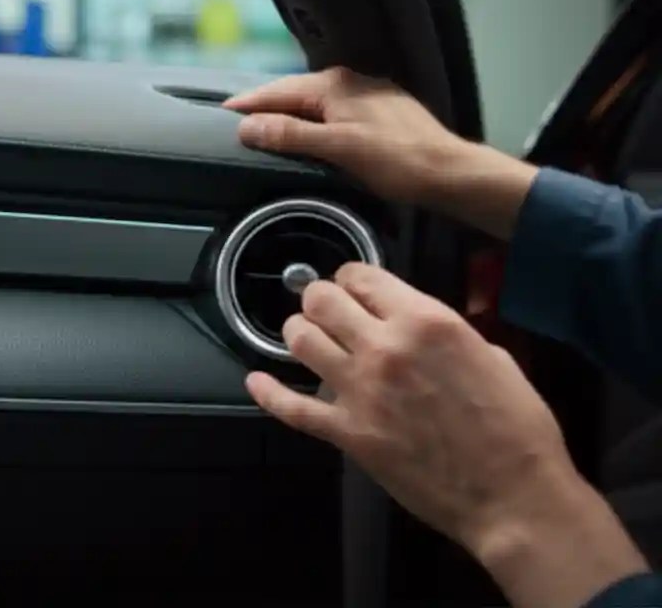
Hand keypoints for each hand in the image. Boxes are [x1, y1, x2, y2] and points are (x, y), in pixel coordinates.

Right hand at [225, 67, 538, 238]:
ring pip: (315, 102)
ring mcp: (367, 95)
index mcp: (335, 85)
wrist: (449, 172)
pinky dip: (312, 120)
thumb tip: (249, 126)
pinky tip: (308, 134)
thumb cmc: (396, 160)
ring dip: (289, 113)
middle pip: (295, 92)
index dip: (249, 102)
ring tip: (266, 126)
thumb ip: (290, 135)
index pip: (278, 90)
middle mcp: (350, 82)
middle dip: (266, 104)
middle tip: (238, 119)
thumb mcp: (337, 148)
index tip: (223, 111)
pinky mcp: (379, 112)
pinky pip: (332, 111)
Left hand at [248, 262, 645, 607]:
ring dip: (298, 334)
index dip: (352, 279)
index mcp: (425, 321)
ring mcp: (360, 390)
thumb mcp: (493, 356)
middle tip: (325, 310)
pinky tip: (256, 383)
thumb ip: (446, 333)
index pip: (363, 277)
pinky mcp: (347, 433)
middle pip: (322, 301)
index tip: (351, 288)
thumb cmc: (517, 428)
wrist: (514, 495)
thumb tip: (418, 328)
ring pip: (300, 340)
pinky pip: (290, 408)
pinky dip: (267, 393)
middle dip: (320, 300)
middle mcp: (385, 347)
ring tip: (305, 338)